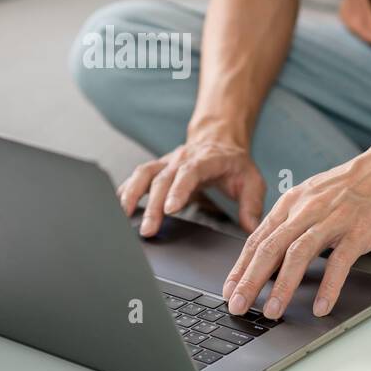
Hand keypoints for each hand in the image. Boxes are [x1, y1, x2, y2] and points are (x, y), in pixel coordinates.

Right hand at [117, 138, 265, 236]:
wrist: (218, 141)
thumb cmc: (234, 163)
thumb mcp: (252, 180)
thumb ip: (252, 204)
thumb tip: (251, 228)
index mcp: (205, 160)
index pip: (189, 173)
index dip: (178, 190)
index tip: (170, 209)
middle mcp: (181, 159)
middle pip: (162, 180)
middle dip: (152, 206)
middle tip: (148, 230)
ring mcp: (166, 163)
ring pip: (143, 175)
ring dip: (131, 195)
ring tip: (123, 216)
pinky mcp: (157, 169)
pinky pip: (136, 177)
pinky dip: (125, 190)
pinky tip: (118, 207)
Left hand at [223, 153, 370, 318]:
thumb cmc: (347, 187)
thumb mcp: (309, 198)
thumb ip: (289, 223)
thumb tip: (267, 253)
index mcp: (290, 204)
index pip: (257, 240)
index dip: (240, 267)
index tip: (229, 291)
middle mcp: (305, 211)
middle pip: (270, 248)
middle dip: (251, 280)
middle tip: (238, 306)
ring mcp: (331, 221)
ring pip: (298, 254)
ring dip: (282, 286)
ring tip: (272, 312)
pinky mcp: (357, 232)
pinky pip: (339, 262)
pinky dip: (328, 286)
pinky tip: (320, 307)